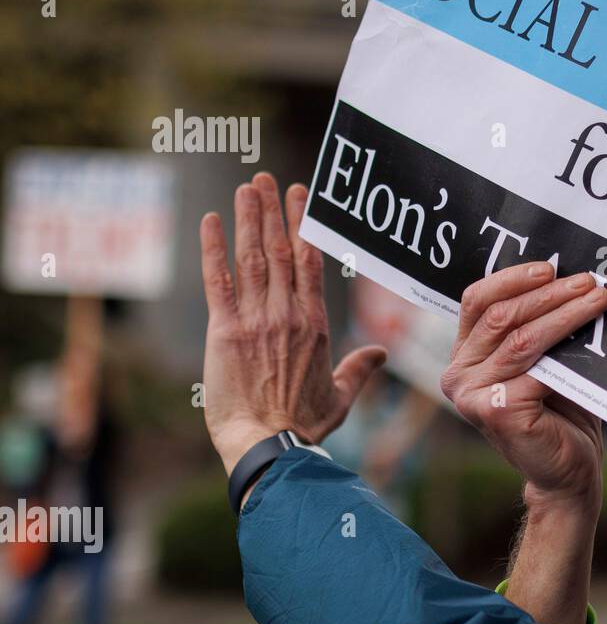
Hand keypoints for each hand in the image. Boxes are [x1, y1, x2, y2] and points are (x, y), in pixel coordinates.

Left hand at [199, 173, 386, 477]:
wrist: (271, 445)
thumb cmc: (306, 426)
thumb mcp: (341, 396)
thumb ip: (359, 369)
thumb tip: (379, 354)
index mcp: (316, 324)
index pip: (310, 262)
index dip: (303, 224)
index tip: (298, 196)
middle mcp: (288, 314)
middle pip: (281, 250)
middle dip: (272, 210)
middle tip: (266, 178)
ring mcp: (256, 320)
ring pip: (253, 258)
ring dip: (247, 219)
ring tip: (245, 188)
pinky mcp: (225, 332)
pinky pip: (217, 282)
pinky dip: (212, 250)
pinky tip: (210, 222)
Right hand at [439, 263, 606, 510]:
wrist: (569, 471)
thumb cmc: (561, 411)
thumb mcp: (545, 359)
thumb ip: (539, 325)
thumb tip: (568, 276)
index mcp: (464, 355)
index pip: (477, 301)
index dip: (512, 278)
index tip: (550, 267)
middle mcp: (458, 374)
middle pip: (502, 316)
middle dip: (550, 294)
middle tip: (589, 282)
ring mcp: (472, 395)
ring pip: (522, 339)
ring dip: (565, 314)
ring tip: (598, 299)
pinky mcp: (497, 411)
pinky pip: (537, 369)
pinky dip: (568, 351)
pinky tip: (592, 342)